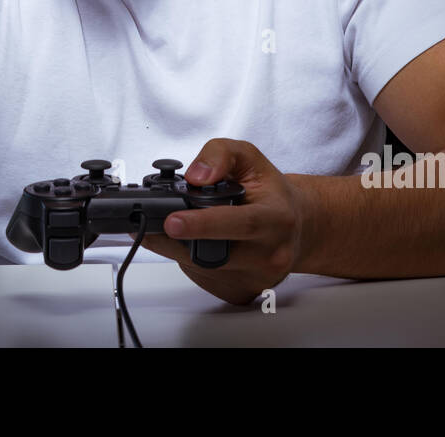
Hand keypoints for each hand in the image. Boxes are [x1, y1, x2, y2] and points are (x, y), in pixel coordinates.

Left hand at [138, 139, 305, 305]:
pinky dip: (190, 260)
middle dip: (175, 242)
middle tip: (149, 226)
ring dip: (179, 248)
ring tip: (181, 225)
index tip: (172, 222)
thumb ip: (220, 154)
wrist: (295, 225)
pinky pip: (204, 278)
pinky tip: (197, 242)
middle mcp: (271, 253)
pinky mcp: (243, 292)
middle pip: (215, 255)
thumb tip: (195, 176)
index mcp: (277, 217)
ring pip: (202, 269)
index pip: (240, 223)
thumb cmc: (270, 192)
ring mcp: (257, 278)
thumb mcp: (249, 157)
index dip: (204, 224)